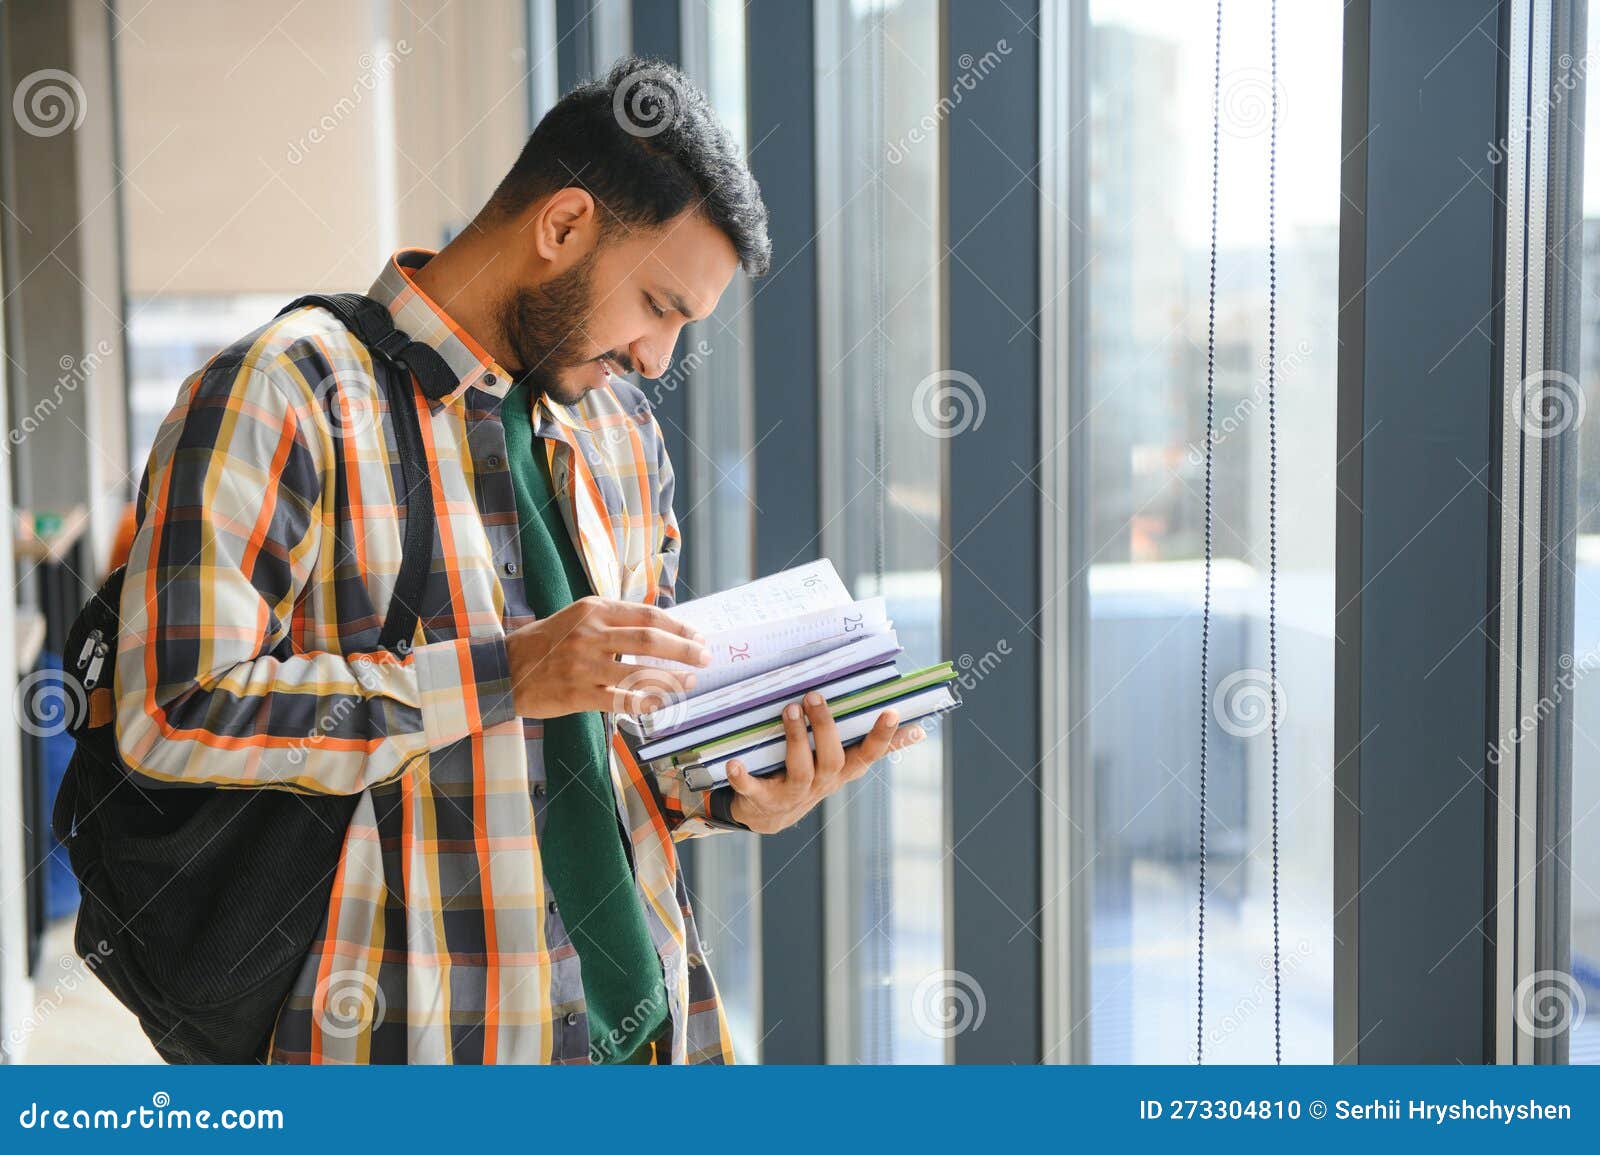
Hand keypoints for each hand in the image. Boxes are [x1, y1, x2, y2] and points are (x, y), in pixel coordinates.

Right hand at [504, 596, 709, 717]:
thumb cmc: (547, 643)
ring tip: (690, 680)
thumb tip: (661, 628)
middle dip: (684, 648)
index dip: (678, 626)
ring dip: (672, 678)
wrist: (504, 669)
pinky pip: (621, 700)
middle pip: (650, 639)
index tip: (697, 635)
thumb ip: (614, 619)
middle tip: (705, 656)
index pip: (647, 615)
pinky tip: (661, 703)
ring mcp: (584, 665)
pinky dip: (646, 702)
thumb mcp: (578, 617)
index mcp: (593, 609)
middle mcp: (590, 634)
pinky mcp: (578, 694)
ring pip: (639, 672)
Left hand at [724, 692, 926, 833]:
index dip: (883, 736)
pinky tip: (733, 763)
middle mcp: (822, 784)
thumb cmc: (810, 774)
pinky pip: (753, 789)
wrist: (769, 815)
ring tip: (789, 709)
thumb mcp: (843, 761)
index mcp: (843, 771)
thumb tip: (919, 726)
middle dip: (825, 729)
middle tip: (816, 696)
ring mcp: (793, 795)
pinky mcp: (762, 801)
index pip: (869, 754)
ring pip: (801, 770)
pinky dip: (743, 777)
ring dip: (795, 739)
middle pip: (832, 759)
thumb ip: (872, 744)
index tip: (893, 712)